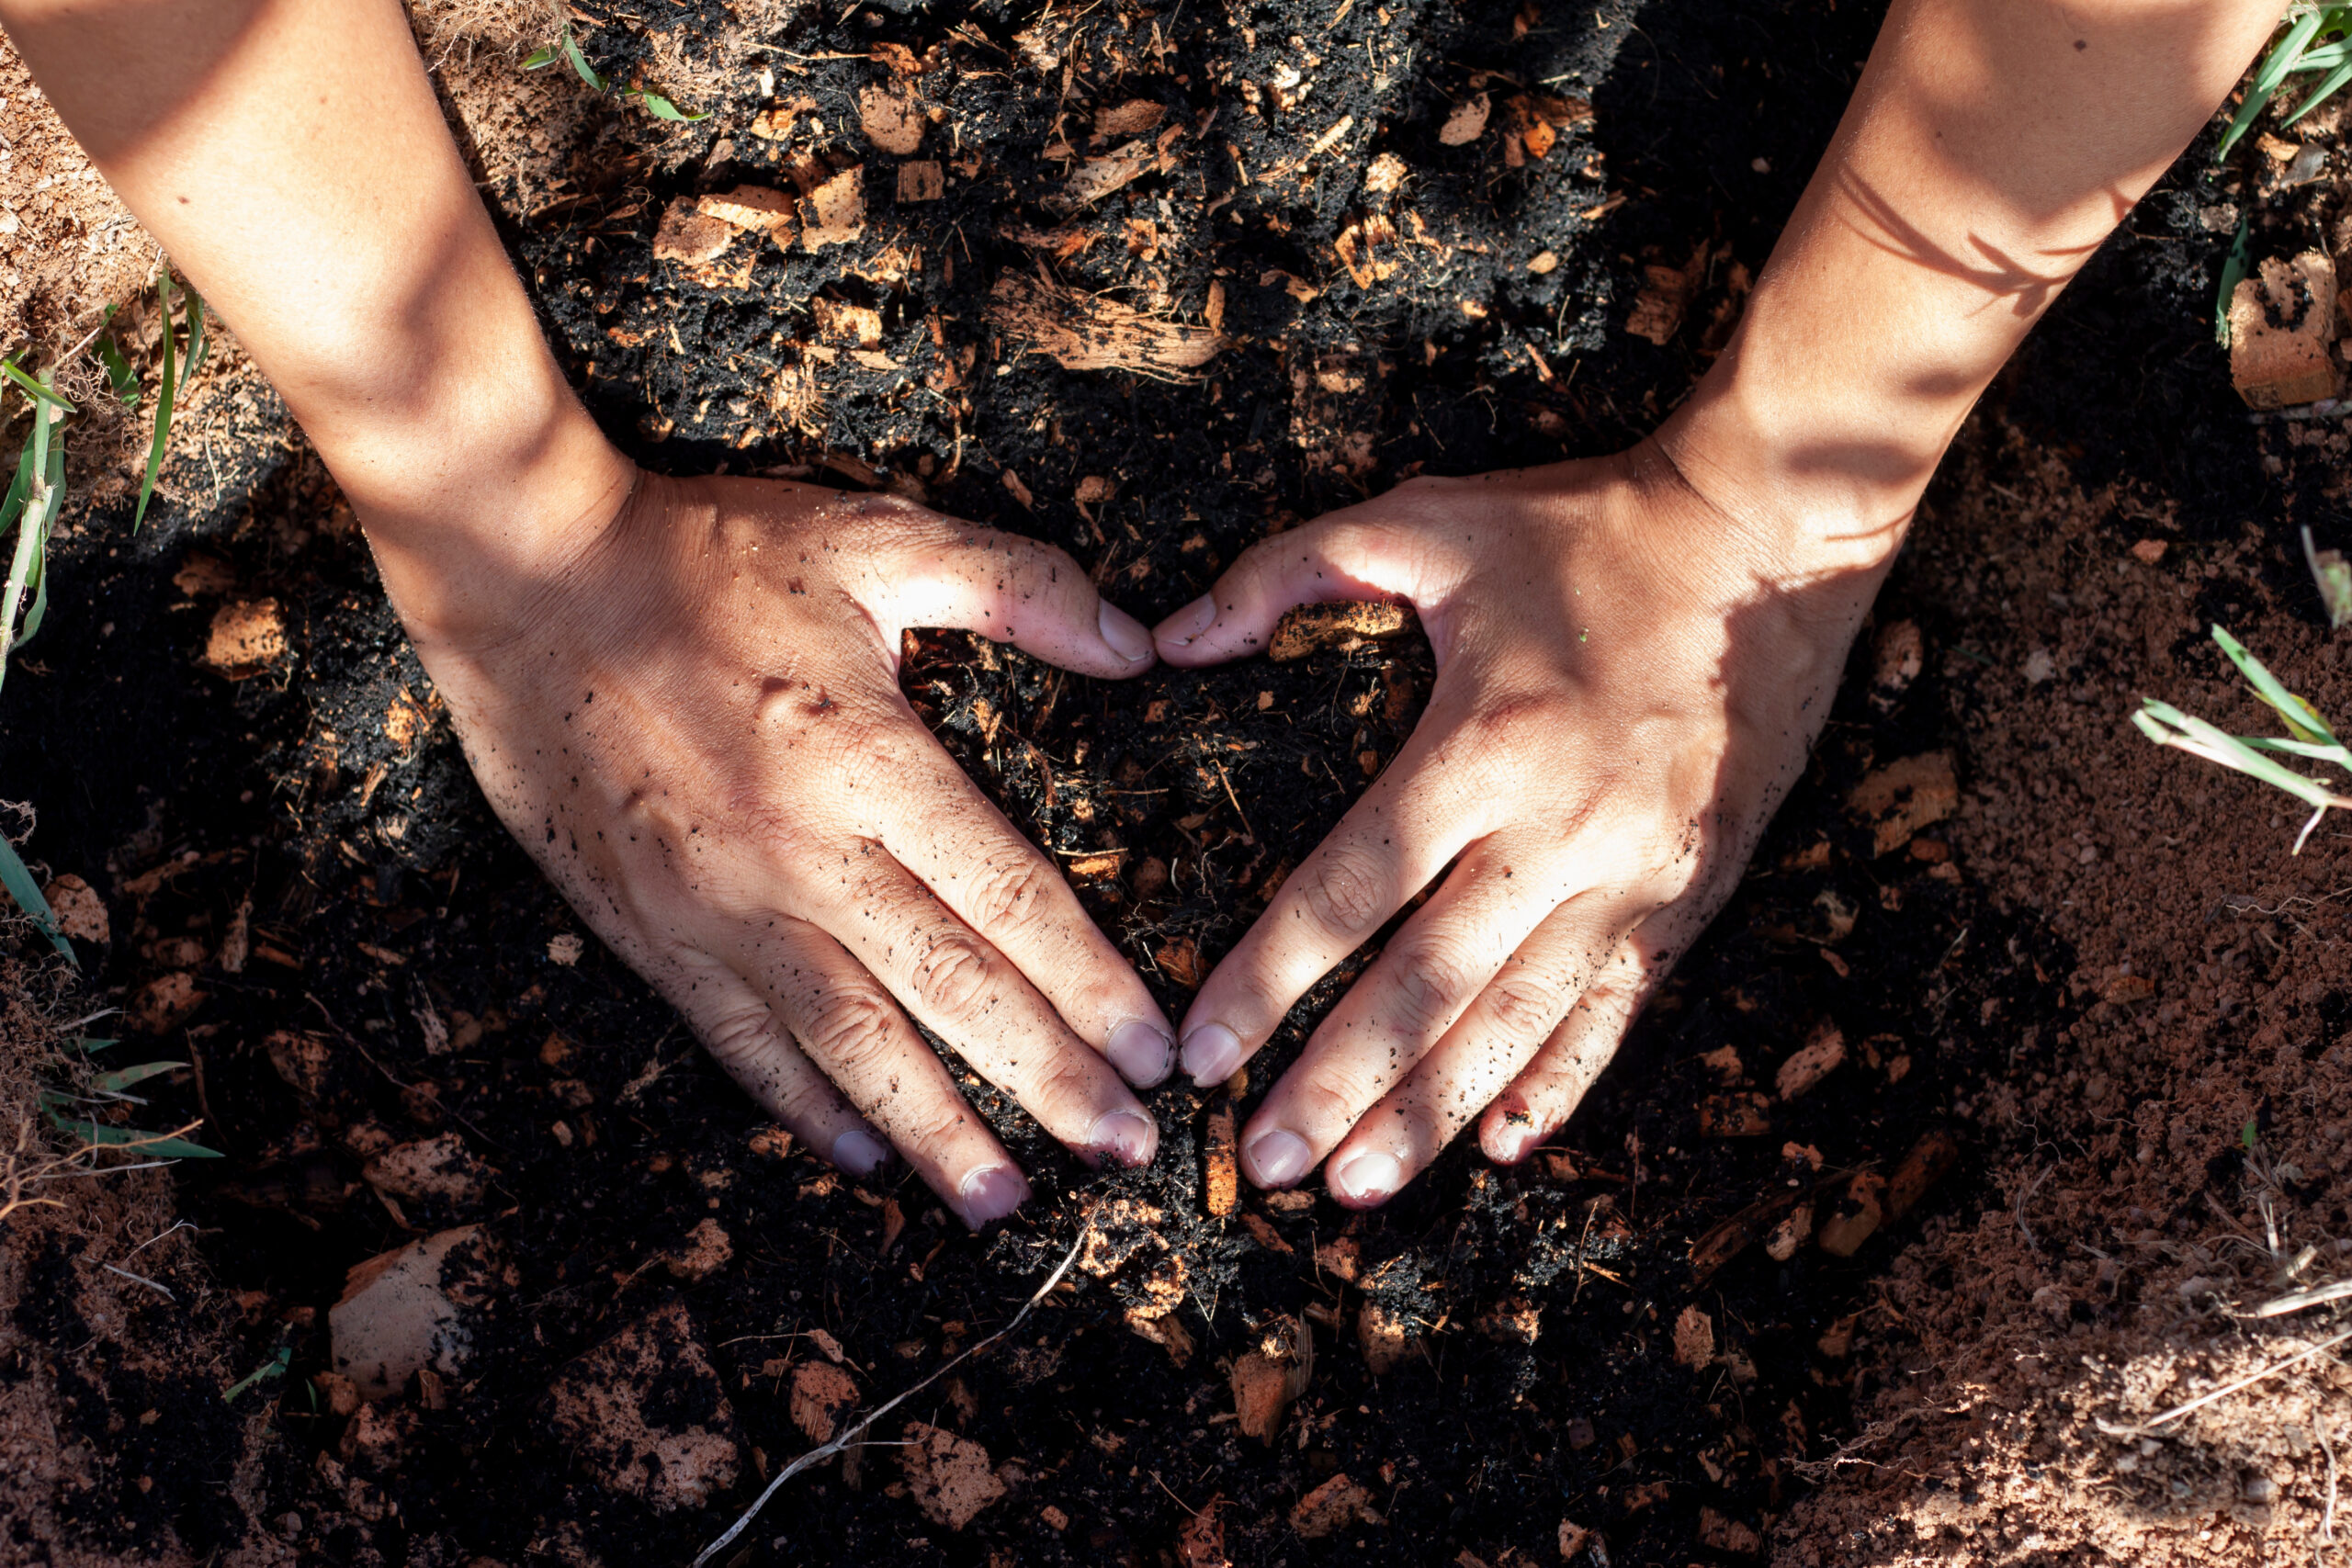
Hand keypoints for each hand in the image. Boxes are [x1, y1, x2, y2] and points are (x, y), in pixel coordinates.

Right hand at [395, 471, 1176, 1226]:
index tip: (1157, 1054)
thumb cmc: (706, 552)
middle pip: (949, 991)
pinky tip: (865, 1156)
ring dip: (934, 1131)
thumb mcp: (874, 538)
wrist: (523, 577)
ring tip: (1005, 1205)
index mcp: (868, 757)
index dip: (1093, 985)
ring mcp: (717, 903)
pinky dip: (803, 1107)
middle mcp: (799, 849)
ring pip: (848, 1044)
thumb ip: (1016, 587)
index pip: (1009, 899)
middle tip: (1124, 1153)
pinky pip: (740, 1041)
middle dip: (1046, 1082)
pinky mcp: (648, 930)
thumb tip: (1140, 645)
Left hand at [1152, 442, 1896, 1205]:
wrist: (1768, 540)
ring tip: (1353, 1186)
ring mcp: (1633, 873)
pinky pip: (1616, 1009)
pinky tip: (1503, 1144)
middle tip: (1260, 1165)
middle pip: (1428, 987)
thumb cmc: (1580, 530)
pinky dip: (1559, 1083)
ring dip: (1432, 1112)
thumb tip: (1166, 638)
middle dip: (1338, 1085)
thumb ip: (1287, 573)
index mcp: (1482, 743)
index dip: (1270, 977)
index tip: (1202, 1052)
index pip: (1351, 889)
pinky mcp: (1686, 894)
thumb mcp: (1426, 519)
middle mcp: (1559, 828)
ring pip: (1517, 1021)